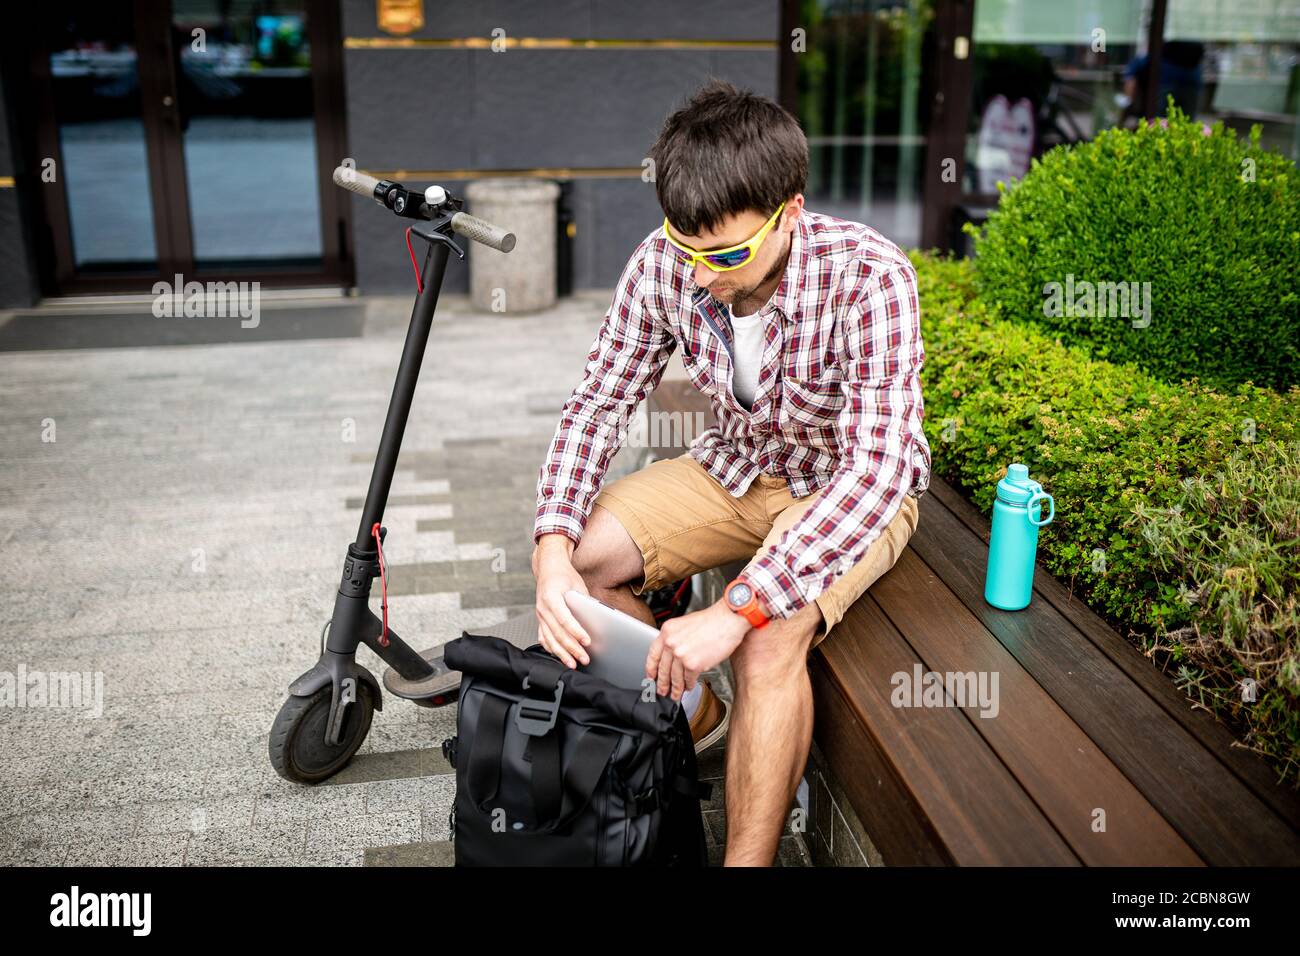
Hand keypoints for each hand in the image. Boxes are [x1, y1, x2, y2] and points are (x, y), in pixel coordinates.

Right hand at [531, 534, 592, 668]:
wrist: (548, 569)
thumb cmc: (563, 576)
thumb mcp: (578, 585)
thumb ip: (584, 603)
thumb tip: (596, 620)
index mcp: (551, 597)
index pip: (564, 618)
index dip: (576, 631)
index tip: (587, 641)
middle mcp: (543, 608)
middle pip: (557, 633)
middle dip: (572, 648)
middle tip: (584, 658)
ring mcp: (539, 615)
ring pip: (549, 639)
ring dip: (562, 654)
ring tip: (573, 663)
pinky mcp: (540, 620)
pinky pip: (544, 638)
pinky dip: (552, 649)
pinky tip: (560, 656)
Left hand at [646, 600, 751, 700]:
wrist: (728, 620)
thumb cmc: (712, 621)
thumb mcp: (685, 625)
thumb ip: (676, 639)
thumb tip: (673, 655)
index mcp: (667, 631)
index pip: (653, 655)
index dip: (651, 669)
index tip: (651, 677)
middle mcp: (671, 643)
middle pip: (663, 669)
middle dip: (662, 683)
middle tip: (662, 690)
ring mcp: (681, 654)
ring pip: (675, 677)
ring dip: (675, 688)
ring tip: (675, 695)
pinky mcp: (693, 664)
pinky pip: (688, 679)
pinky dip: (688, 685)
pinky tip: (689, 687)